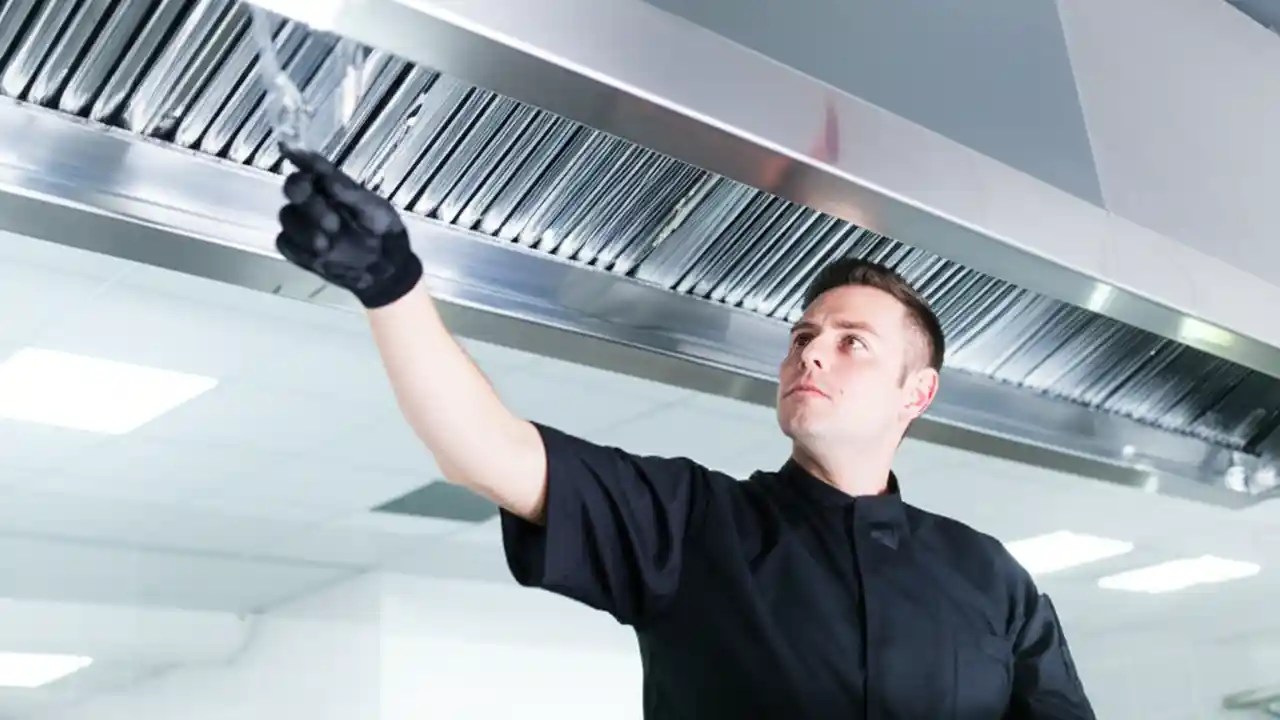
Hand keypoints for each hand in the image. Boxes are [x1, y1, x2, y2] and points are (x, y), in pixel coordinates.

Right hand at [275, 145, 422, 307]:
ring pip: (286, 215)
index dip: (300, 158)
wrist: (387, 268)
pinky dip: (298, 247)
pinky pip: (284, 243)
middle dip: (304, 197)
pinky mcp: (299, 250)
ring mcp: (304, 225)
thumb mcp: (376, 210)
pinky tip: (318, 254)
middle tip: (331, 220)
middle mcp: (314, 201)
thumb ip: (351, 194)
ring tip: (327, 243)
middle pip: (293, 187)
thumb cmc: (384, 231)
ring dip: (304, 228)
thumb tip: (327, 179)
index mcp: (332, 186)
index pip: (312, 166)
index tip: (291, 153)